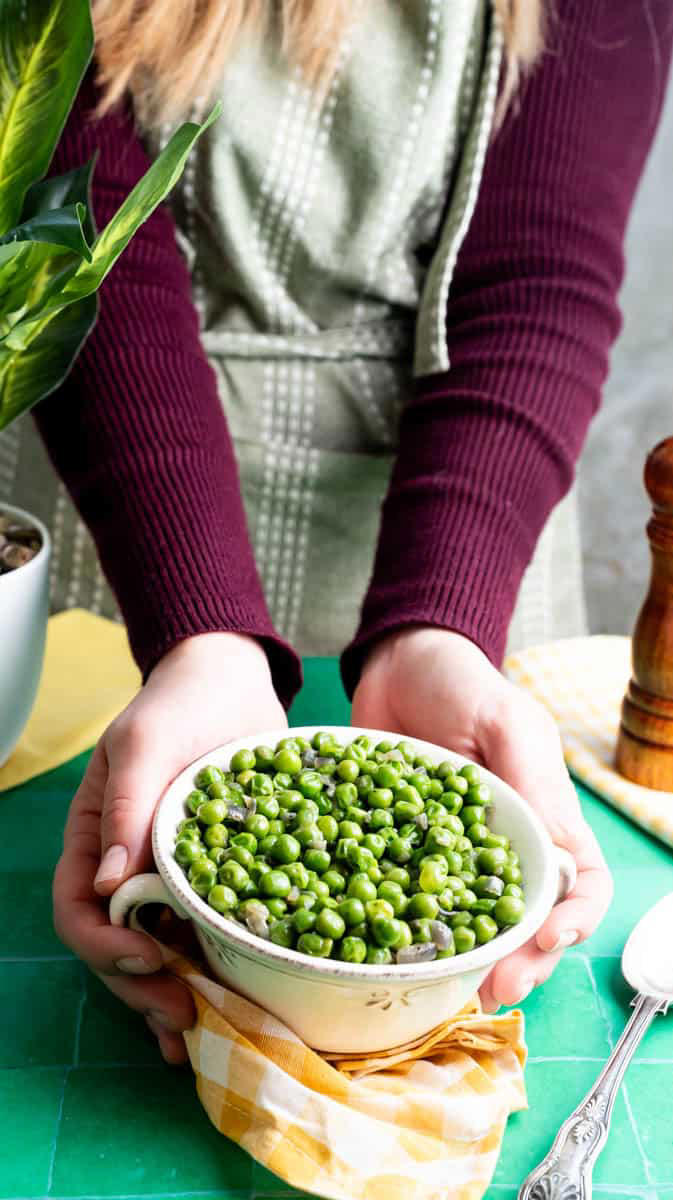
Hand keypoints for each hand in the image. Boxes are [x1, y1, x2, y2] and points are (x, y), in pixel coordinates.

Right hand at [53, 632, 286, 1061]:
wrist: (233, 683)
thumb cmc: (175, 706)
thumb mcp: (143, 747)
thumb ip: (127, 810)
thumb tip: (112, 886)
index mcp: (96, 840)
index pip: (80, 909)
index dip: (103, 947)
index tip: (147, 960)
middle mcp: (130, 867)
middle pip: (120, 946)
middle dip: (145, 987)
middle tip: (185, 1016)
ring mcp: (176, 876)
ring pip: (165, 950)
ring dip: (178, 996)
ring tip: (205, 1034)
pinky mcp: (221, 877)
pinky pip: (212, 932)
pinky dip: (219, 969)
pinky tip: (237, 1002)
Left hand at [351, 627, 611, 1009]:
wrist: (394, 661)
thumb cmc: (462, 684)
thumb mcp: (506, 723)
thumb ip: (530, 780)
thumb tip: (558, 855)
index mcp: (542, 817)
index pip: (580, 883)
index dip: (574, 920)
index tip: (546, 941)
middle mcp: (500, 846)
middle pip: (525, 920)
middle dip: (519, 961)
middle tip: (496, 988)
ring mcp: (448, 853)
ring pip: (467, 923)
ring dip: (466, 961)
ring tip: (453, 988)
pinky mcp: (399, 849)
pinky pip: (403, 896)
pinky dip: (400, 928)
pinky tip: (386, 951)